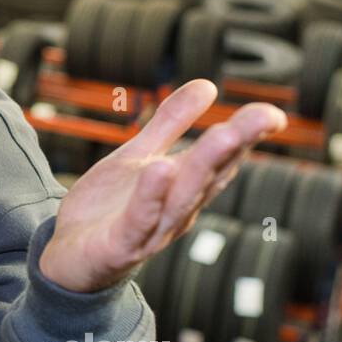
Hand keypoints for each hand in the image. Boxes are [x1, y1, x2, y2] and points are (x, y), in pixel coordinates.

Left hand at [38, 79, 287, 292]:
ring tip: (224, 134)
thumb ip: (170, 124)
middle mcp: (176, 211)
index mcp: (184, 188)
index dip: (247, 137)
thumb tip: (208, 84)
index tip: (273, 114)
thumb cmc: (110, 210)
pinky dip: (151, 197)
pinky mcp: (120, 246)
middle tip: (262, 117)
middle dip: (233, 146)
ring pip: (182, 198)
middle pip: (209, 176)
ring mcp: (151, 231)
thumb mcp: (139, 157)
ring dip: (204, 167)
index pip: (222, 160)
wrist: (68, 257)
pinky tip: (160, 168)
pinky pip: (138, 220)